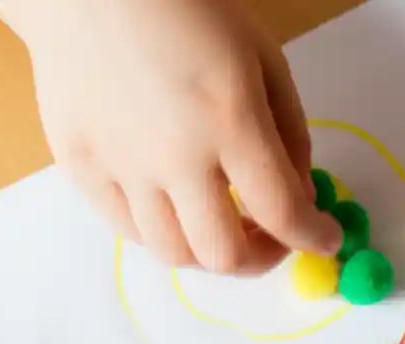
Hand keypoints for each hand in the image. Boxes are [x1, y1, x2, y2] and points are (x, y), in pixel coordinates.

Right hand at [0, 0, 340, 273]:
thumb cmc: (187, 10)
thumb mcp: (262, 58)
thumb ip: (289, 132)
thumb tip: (299, 195)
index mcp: (229, 120)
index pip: (282, 212)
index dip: (312, 237)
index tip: (324, 240)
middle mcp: (174, 156)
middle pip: (224, 254)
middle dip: (261, 258)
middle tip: (271, 239)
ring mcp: (120, 167)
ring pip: (173, 254)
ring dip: (210, 252)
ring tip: (222, 224)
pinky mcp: (80, 167)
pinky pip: (127, 230)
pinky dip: (162, 233)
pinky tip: (176, 209)